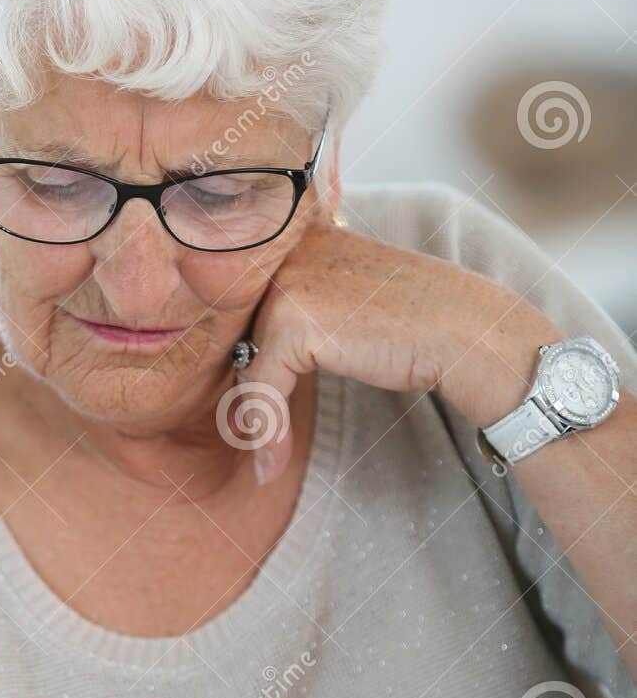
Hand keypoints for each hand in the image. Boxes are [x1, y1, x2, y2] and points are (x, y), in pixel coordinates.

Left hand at [241, 212, 555, 483]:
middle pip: (234, 333)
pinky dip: (267, 429)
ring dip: (255, 419)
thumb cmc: (410, 324)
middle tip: (250, 438)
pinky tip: (273, 464)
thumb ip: (294, 311)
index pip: (240, 303)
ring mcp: (285, 281)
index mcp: (292, 233)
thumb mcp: (340, 304)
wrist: (463, 331)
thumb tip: (237, 366)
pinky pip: (261, 386)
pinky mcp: (293, 319)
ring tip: (266, 459)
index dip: (241, 358)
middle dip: (243, 391)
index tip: (248, 410)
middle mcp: (282, 247)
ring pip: (243, 363)